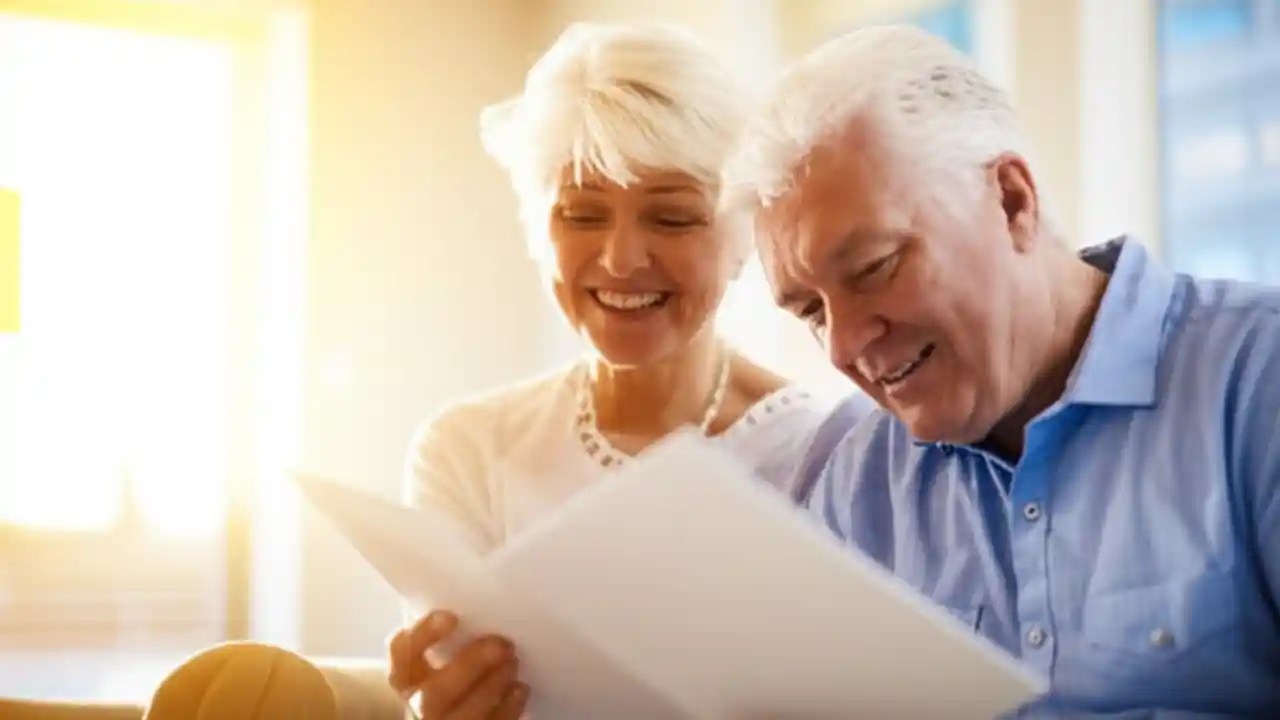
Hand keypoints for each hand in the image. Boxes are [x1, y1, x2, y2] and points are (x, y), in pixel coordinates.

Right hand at [387, 610, 528, 719]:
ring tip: (513, 662)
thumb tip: (483, 603)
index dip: (425, 634)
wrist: (443, 710)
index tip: (452, 617)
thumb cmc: (446, 670)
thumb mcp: (437, 653)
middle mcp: (416, 703)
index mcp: (404, 675)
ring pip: (464, 714)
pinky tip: (520, 689)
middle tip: (502, 644)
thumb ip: (448, 635)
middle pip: (437, 690)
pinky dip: (507, 709)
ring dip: (493, 686)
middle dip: (472, 665)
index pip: (403, 652)